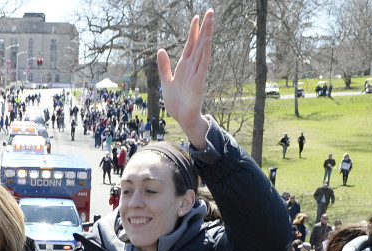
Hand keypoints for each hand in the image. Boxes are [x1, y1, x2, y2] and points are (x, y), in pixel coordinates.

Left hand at [155, 9, 213, 148]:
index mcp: (184, 66)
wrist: (182, 118)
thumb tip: (160, 50)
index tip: (197, 17)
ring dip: (207, 34)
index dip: (193, 31)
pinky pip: (204, 64)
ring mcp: (197, 73)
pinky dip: (206, 52)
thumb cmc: (176, 103)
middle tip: (210, 11)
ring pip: (203, 49)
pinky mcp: (199, 81)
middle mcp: (192, 67)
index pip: (190, 44)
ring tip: (211, 19)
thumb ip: (164, 66)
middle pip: (199, 43)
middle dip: (204, 27)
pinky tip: (208, 40)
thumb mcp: (166, 81)